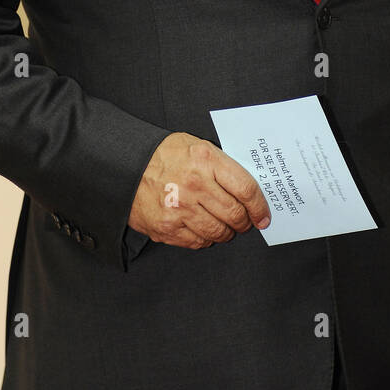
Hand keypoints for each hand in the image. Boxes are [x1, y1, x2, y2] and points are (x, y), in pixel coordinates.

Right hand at [128, 132, 270, 249]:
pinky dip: (206, 239)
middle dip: (245, 223)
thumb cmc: (165, 155)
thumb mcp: (197, 147)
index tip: (263, 216)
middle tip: (245, 223)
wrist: (126, 165)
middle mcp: (194, 185)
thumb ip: (222, 165)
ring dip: (227, 233)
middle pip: (235, 214)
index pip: (246, 189)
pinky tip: (204, 230)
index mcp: (205, 160)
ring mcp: (179, 209)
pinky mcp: (166, 227)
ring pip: (218, 232)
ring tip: (225, 227)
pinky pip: (198, 242)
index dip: (260, 207)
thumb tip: (249, 191)